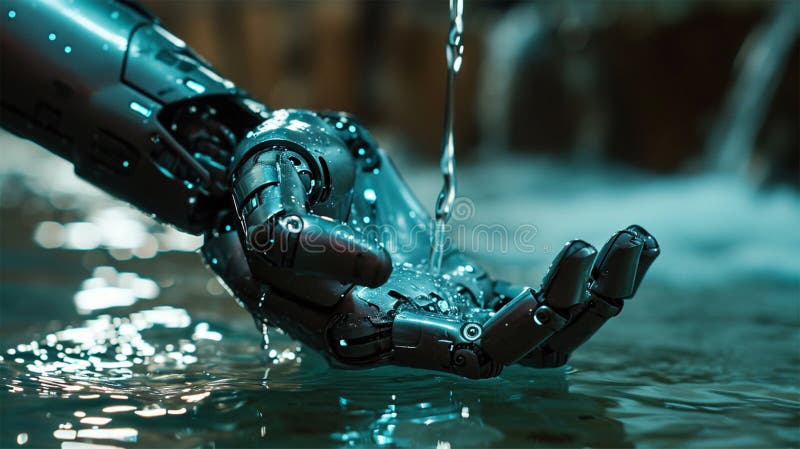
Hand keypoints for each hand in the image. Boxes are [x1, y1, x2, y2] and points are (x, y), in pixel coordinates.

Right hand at [201, 109, 659, 378]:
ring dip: (593, 294)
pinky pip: (525, 296)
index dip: (522, 326)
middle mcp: (409, 334)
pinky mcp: (453, 282)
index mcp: (365, 333)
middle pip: (516, 349)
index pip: (464, 354)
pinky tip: (620, 244)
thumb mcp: (263, 206)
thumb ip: (300, 243)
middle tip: (630, 243)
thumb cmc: (261, 192)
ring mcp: (437, 309)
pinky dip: (576, 278)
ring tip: (639, 240)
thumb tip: (378, 268)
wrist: (272, 176)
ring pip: (532, 328)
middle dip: (582, 307)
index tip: (573, 271)